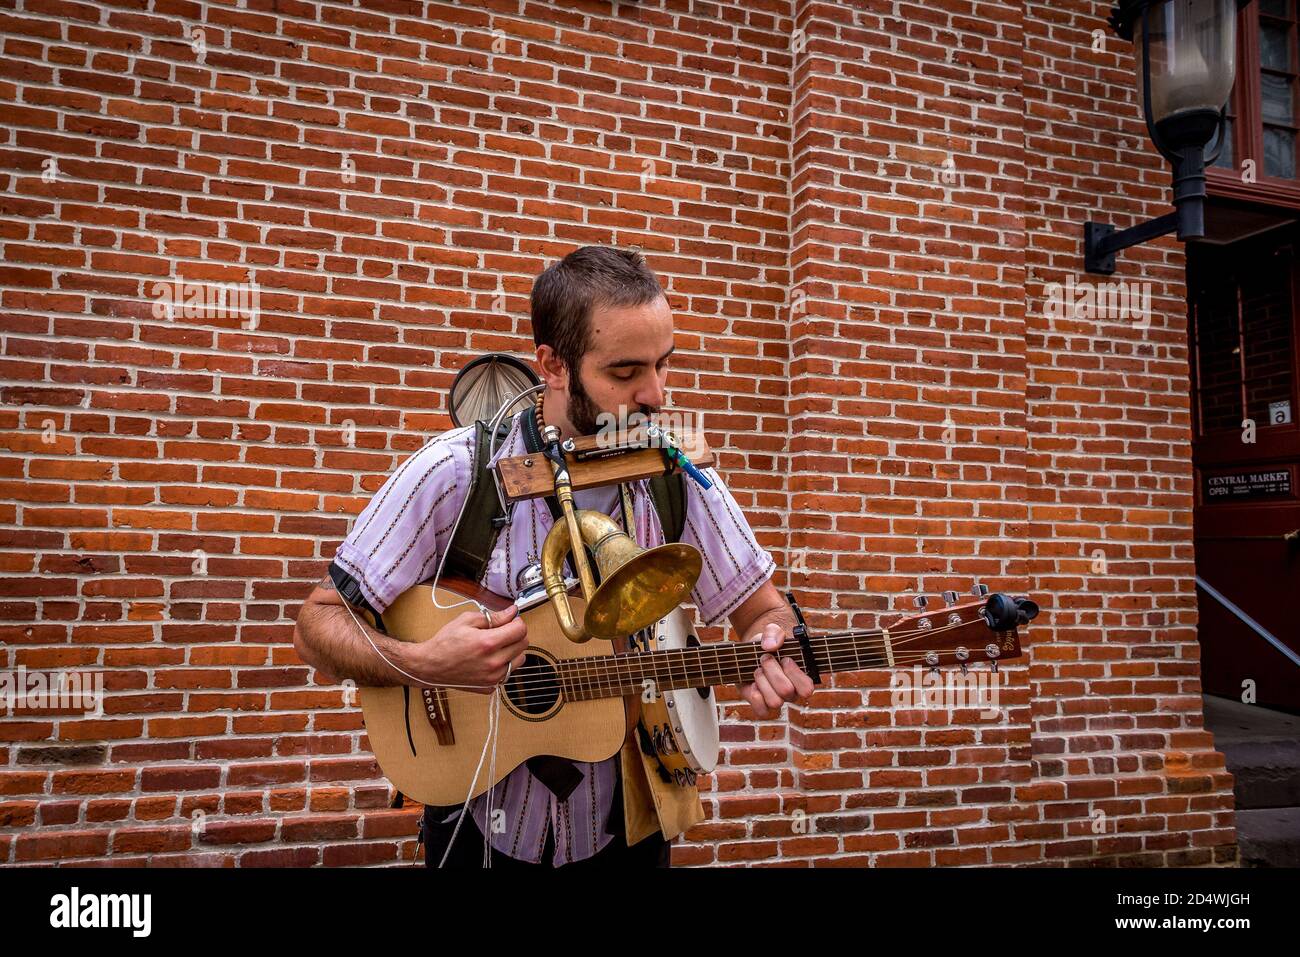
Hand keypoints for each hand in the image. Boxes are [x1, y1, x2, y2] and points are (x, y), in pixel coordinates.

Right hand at [404, 603, 528, 693]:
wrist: (430, 666)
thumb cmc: (445, 642)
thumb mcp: (467, 620)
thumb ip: (493, 617)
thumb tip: (512, 612)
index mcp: (488, 643)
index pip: (520, 630)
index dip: (517, 621)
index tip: (511, 620)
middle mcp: (493, 663)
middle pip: (523, 644)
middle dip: (516, 634)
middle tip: (502, 631)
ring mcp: (493, 677)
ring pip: (520, 659)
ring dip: (513, 650)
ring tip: (496, 646)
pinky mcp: (490, 686)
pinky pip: (508, 672)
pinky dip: (504, 665)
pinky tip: (489, 659)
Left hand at [734, 622, 813, 718]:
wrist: (755, 650)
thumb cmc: (770, 643)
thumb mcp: (773, 632)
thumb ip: (774, 633)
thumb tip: (769, 646)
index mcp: (802, 678)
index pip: (807, 688)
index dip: (794, 673)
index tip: (785, 658)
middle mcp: (792, 693)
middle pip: (786, 691)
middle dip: (772, 670)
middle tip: (765, 658)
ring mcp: (777, 700)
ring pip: (775, 702)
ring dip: (763, 681)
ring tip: (758, 669)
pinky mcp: (762, 706)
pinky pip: (762, 712)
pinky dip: (755, 697)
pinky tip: (753, 683)